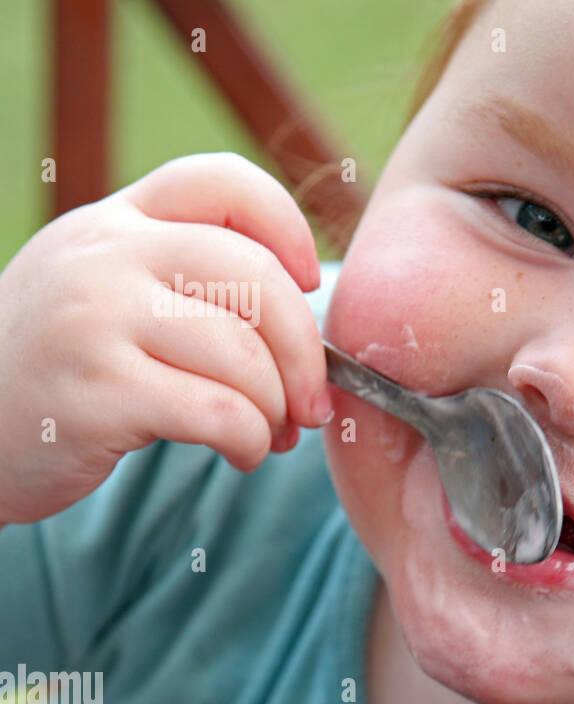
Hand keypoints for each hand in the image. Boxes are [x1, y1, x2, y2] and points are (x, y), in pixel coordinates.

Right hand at [0, 152, 327, 524]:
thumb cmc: (62, 367)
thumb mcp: (107, 289)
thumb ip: (185, 277)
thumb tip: (307, 314)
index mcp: (117, 221)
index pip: (223, 181)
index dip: (287, 226)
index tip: (309, 284)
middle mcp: (104, 256)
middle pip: (258, 278)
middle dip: (305, 352)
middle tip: (312, 402)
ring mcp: (95, 319)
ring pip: (244, 355)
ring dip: (277, 409)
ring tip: (269, 436)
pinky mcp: (96, 392)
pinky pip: (219, 412)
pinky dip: (250, 440)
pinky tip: (240, 452)